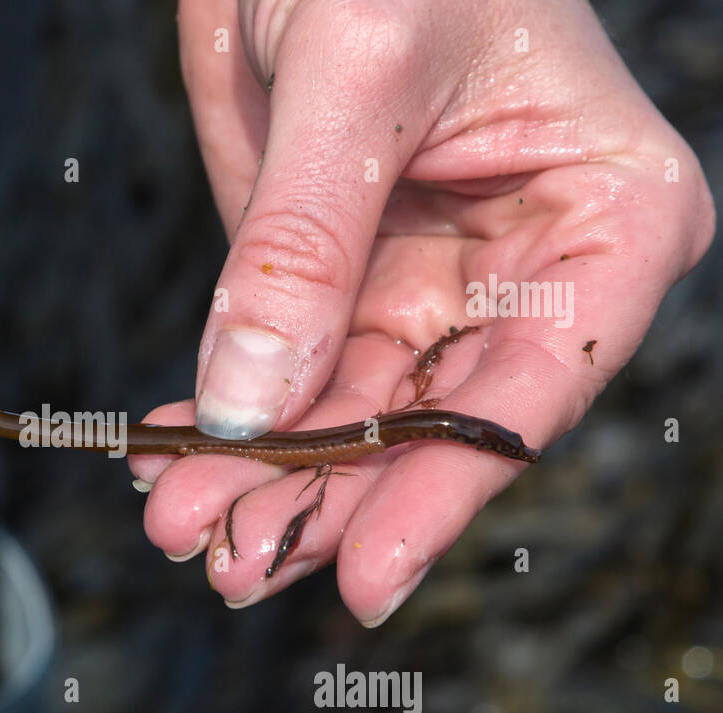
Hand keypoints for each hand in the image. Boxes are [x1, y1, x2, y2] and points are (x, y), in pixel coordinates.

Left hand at [133, 0, 713, 621]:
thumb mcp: (358, 74)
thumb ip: (305, 243)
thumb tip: (250, 404)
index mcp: (599, 218)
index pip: (526, 388)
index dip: (442, 492)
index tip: (364, 578)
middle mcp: (522, 272)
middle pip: (425, 424)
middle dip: (324, 501)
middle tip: (230, 563)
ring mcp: (425, 281)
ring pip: (346, 415)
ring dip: (261, 480)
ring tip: (182, 528)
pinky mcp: (337, 275)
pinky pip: (284, 370)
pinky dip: (225, 422)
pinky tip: (171, 464)